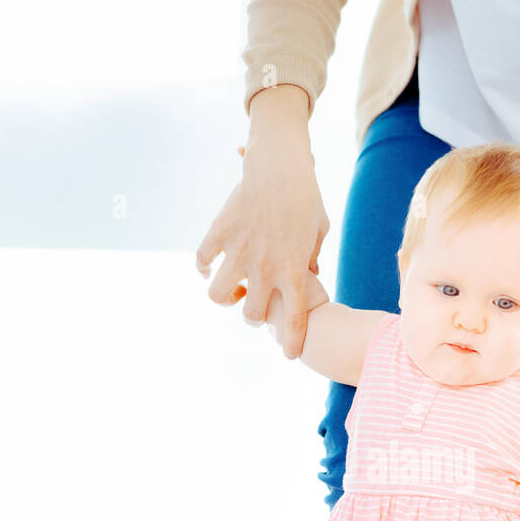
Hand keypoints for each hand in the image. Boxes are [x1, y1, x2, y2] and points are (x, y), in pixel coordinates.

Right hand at [195, 86, 328, 358]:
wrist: (282, 166)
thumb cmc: (307, 198)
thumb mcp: (318, 231)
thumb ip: (311, 258)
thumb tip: (310, 277)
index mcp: (293, 271)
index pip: (294, 319)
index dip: (291, 341)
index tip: (290, 354)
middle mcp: (264, 267)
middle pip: (251, 315)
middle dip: (253, 317)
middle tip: (255, 304)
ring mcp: (239, 251)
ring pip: (218, 295)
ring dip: (224, 296)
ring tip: (231, 287)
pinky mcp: (220, 233)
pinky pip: (201, 260)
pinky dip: (202, 266)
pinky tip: (209, 264)